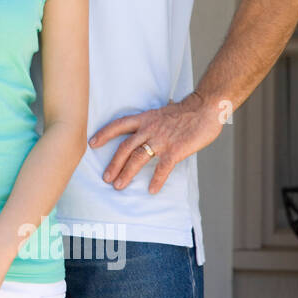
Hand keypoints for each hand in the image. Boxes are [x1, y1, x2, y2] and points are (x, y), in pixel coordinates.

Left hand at [90, 91, 224, 192]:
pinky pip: (163, 167)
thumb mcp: (161, 112)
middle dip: (113, 164)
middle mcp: (149, 129)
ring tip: (118, 186)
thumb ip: (151, 122)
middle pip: (125, 147)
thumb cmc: (186, 111)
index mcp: (145, 119)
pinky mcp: (175, 149)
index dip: (104, 134)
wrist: (205, 108)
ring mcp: (161, 140)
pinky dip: (157, 180)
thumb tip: (146, 128)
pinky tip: (152, 190)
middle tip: (106, 178)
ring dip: (127, 173)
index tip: (92, 144)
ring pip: (138, 158)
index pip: (119, 125)